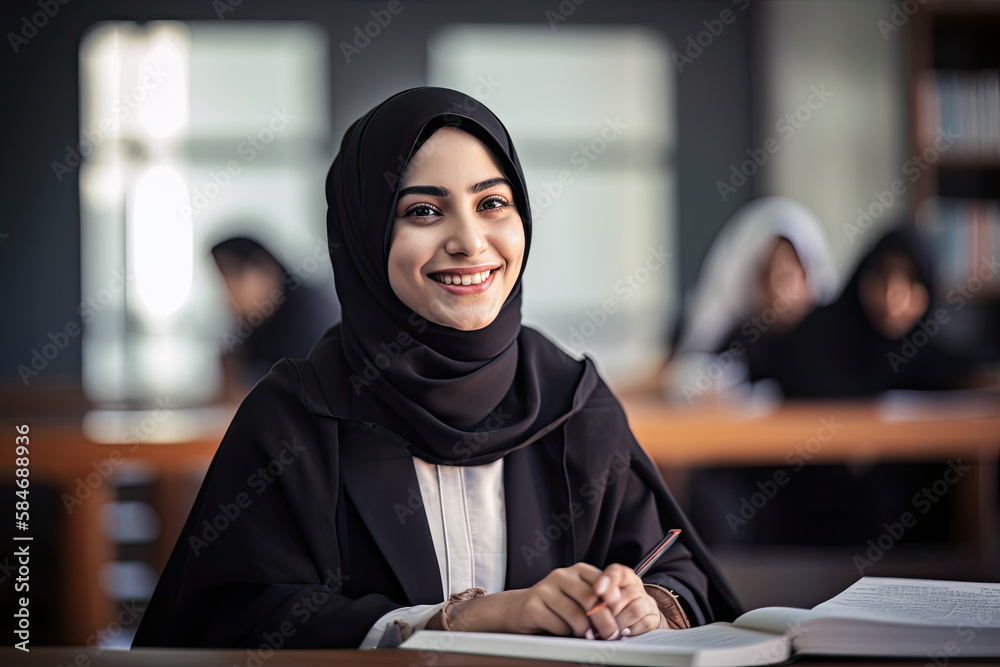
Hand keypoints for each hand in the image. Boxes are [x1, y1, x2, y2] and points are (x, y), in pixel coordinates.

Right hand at [442, 562, 619, 639]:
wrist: (518, 611)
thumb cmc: (555, 608)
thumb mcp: (579, 599)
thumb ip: (597, 603)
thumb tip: (620, 621)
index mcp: (578, 570)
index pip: (604, 581)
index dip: (615, 602)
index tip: (620, 619)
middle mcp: (562, 575)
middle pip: (591, 599)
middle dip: (605, 621)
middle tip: (610, 636)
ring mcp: (545, 588)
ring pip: (576, 614)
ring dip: (586, 632)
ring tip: (588, 638)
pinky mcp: (532, 605)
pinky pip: (558, 625)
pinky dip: (566, 634)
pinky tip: (564, 634)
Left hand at [591, 563, 666, 637]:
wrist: (636, 621)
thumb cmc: (612, 611)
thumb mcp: (601, 602)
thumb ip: (597, 601)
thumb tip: (590, 611)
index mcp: (622, 578)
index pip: (617, 572)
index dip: (607, 580)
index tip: (597, 590)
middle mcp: (636, 587)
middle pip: (626, 594)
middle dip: (611, 612)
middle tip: (601, 622)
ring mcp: (648, 601)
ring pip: (635, 611)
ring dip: (620, 624)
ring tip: (611, 631)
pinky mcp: (655, 617)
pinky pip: (645, 624)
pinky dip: (632, 631)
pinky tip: (624, 634)